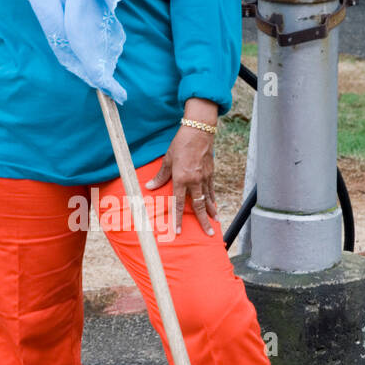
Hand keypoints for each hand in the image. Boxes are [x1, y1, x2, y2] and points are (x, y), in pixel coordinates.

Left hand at [144, 102, 218, 235]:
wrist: (198, 131)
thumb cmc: (180, 144)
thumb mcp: (167, 160)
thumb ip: (160, 176)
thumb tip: (149, 187)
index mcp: (181, 179)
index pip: (179, 203)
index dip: (178, 218)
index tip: (178, 231)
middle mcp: (195, 181)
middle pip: (199, 205)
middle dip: (203, 221)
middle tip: (209, 233)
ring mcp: (205, 177)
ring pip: (208, 199)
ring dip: (211, 212)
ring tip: (215, 222)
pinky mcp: (211, 173)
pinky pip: (211, 189)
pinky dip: (212, 198)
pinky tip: (214, 205)